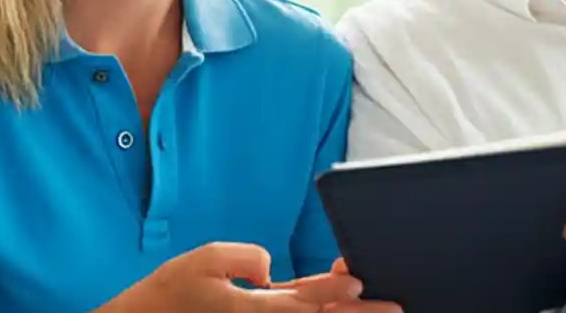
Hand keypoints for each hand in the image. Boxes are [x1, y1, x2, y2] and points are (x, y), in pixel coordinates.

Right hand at [98, 243, 382, 311]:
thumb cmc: (171, 293)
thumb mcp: (203, 261)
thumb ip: (242, 257)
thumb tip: (269, 265)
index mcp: (254, 308)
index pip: (304, 299)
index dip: (334, 289)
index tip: (358, 280)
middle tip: (395, 309)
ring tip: (379, 310)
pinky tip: (342, 307)